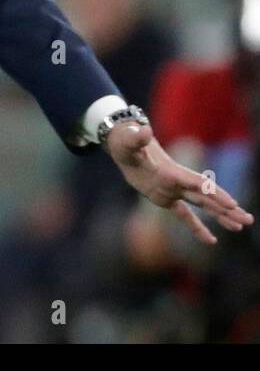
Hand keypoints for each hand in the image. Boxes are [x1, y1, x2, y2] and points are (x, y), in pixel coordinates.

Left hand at [106, 122, 254, 242]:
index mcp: (171, 171)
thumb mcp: (128, 141)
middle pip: (207, 197)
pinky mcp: (164, 198)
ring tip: (240, 227)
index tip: (233, 204)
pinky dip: (197, 227)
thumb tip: (143, 129)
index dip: (214, 193)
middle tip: (248, 219)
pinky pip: (184, 215)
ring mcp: (173, 190)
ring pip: (202, 206)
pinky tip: (211, 240)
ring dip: (220, 216)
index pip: (198, 184)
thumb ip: (137, 138)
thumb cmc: (125, 142)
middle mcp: (177, 182)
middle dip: (227, 208)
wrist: (123, 144)